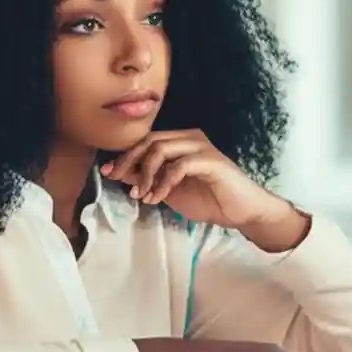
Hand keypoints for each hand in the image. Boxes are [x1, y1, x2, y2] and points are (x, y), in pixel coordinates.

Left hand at [102, 130, 309, 250]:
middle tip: (118, 181)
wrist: (243, 212)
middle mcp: (190, 138)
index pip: (146, 140)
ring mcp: (201, 147)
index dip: (125, 155)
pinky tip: (158, 197)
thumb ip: (147, 179)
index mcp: (180, 142)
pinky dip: (163, 182)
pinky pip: (178, 166)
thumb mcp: (169, 191)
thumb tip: (120, 172)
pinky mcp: (211, 161)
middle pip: (149, 140)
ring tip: (143, 196)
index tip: (108, 173)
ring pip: (161, 149)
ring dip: (145, 174)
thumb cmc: (210, 200)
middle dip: (129, 161)